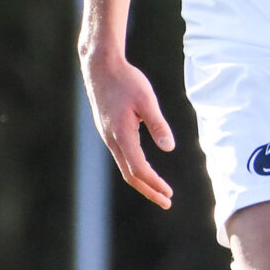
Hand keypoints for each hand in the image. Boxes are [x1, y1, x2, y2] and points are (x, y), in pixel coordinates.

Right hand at [82, 51, 175, 208]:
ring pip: (124, 166)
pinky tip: (145, 168)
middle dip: (149, 190)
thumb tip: (169, 148)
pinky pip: (121, 156)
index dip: (154, 183)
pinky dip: (134, 167)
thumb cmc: (125, 80)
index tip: (169, 193)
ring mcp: (107, 136)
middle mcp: (112, 140)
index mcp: (122, 135)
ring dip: (142, 180)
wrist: (100, 67)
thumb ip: (157, 125)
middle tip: (166, 201)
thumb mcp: (147, 100)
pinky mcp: (107, 130)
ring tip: (159, 189)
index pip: (139, 169)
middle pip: (130, 175)